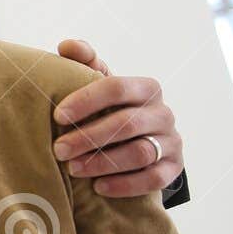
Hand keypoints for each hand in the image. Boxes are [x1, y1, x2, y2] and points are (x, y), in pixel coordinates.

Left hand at [53, 39, 183, 197]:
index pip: (116, 87)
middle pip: (127, 123)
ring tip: (73, 169)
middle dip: (89, 137)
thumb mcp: (99, 84)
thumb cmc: (112, 109)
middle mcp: (163, 112)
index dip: (86, 101)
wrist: (141, 142)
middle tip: (59, 150)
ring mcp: (172, 141)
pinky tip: (99, 188)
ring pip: (140, 152)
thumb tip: (67, 46)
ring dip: (103, 162)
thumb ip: (84, 63)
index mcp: (145, 87)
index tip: (57, 116)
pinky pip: (154, 178)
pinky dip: (125, 184)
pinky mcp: (174, 168)